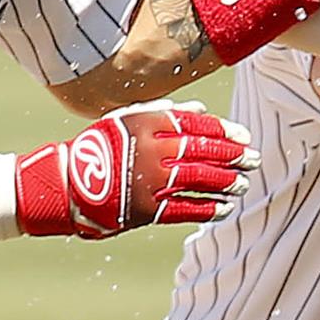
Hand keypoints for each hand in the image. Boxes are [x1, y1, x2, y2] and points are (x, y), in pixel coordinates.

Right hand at [15, 102, 255, 238]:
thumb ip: (164, 113)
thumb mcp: (126, 120)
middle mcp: (151, 151)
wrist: (65, 184)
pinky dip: (208, 209)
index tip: (245, 136)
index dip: (225, 131)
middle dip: (233, 156)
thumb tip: (201, 109)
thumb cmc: (100, 147)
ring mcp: (150, 181)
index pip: (196, 125)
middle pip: (203, 152)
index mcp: (147, 124)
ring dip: (226, 182)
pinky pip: (186, 209)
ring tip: (243, 184)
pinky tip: (224, 208)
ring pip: (200, 180)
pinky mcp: (147, 209)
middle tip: (254, 160)